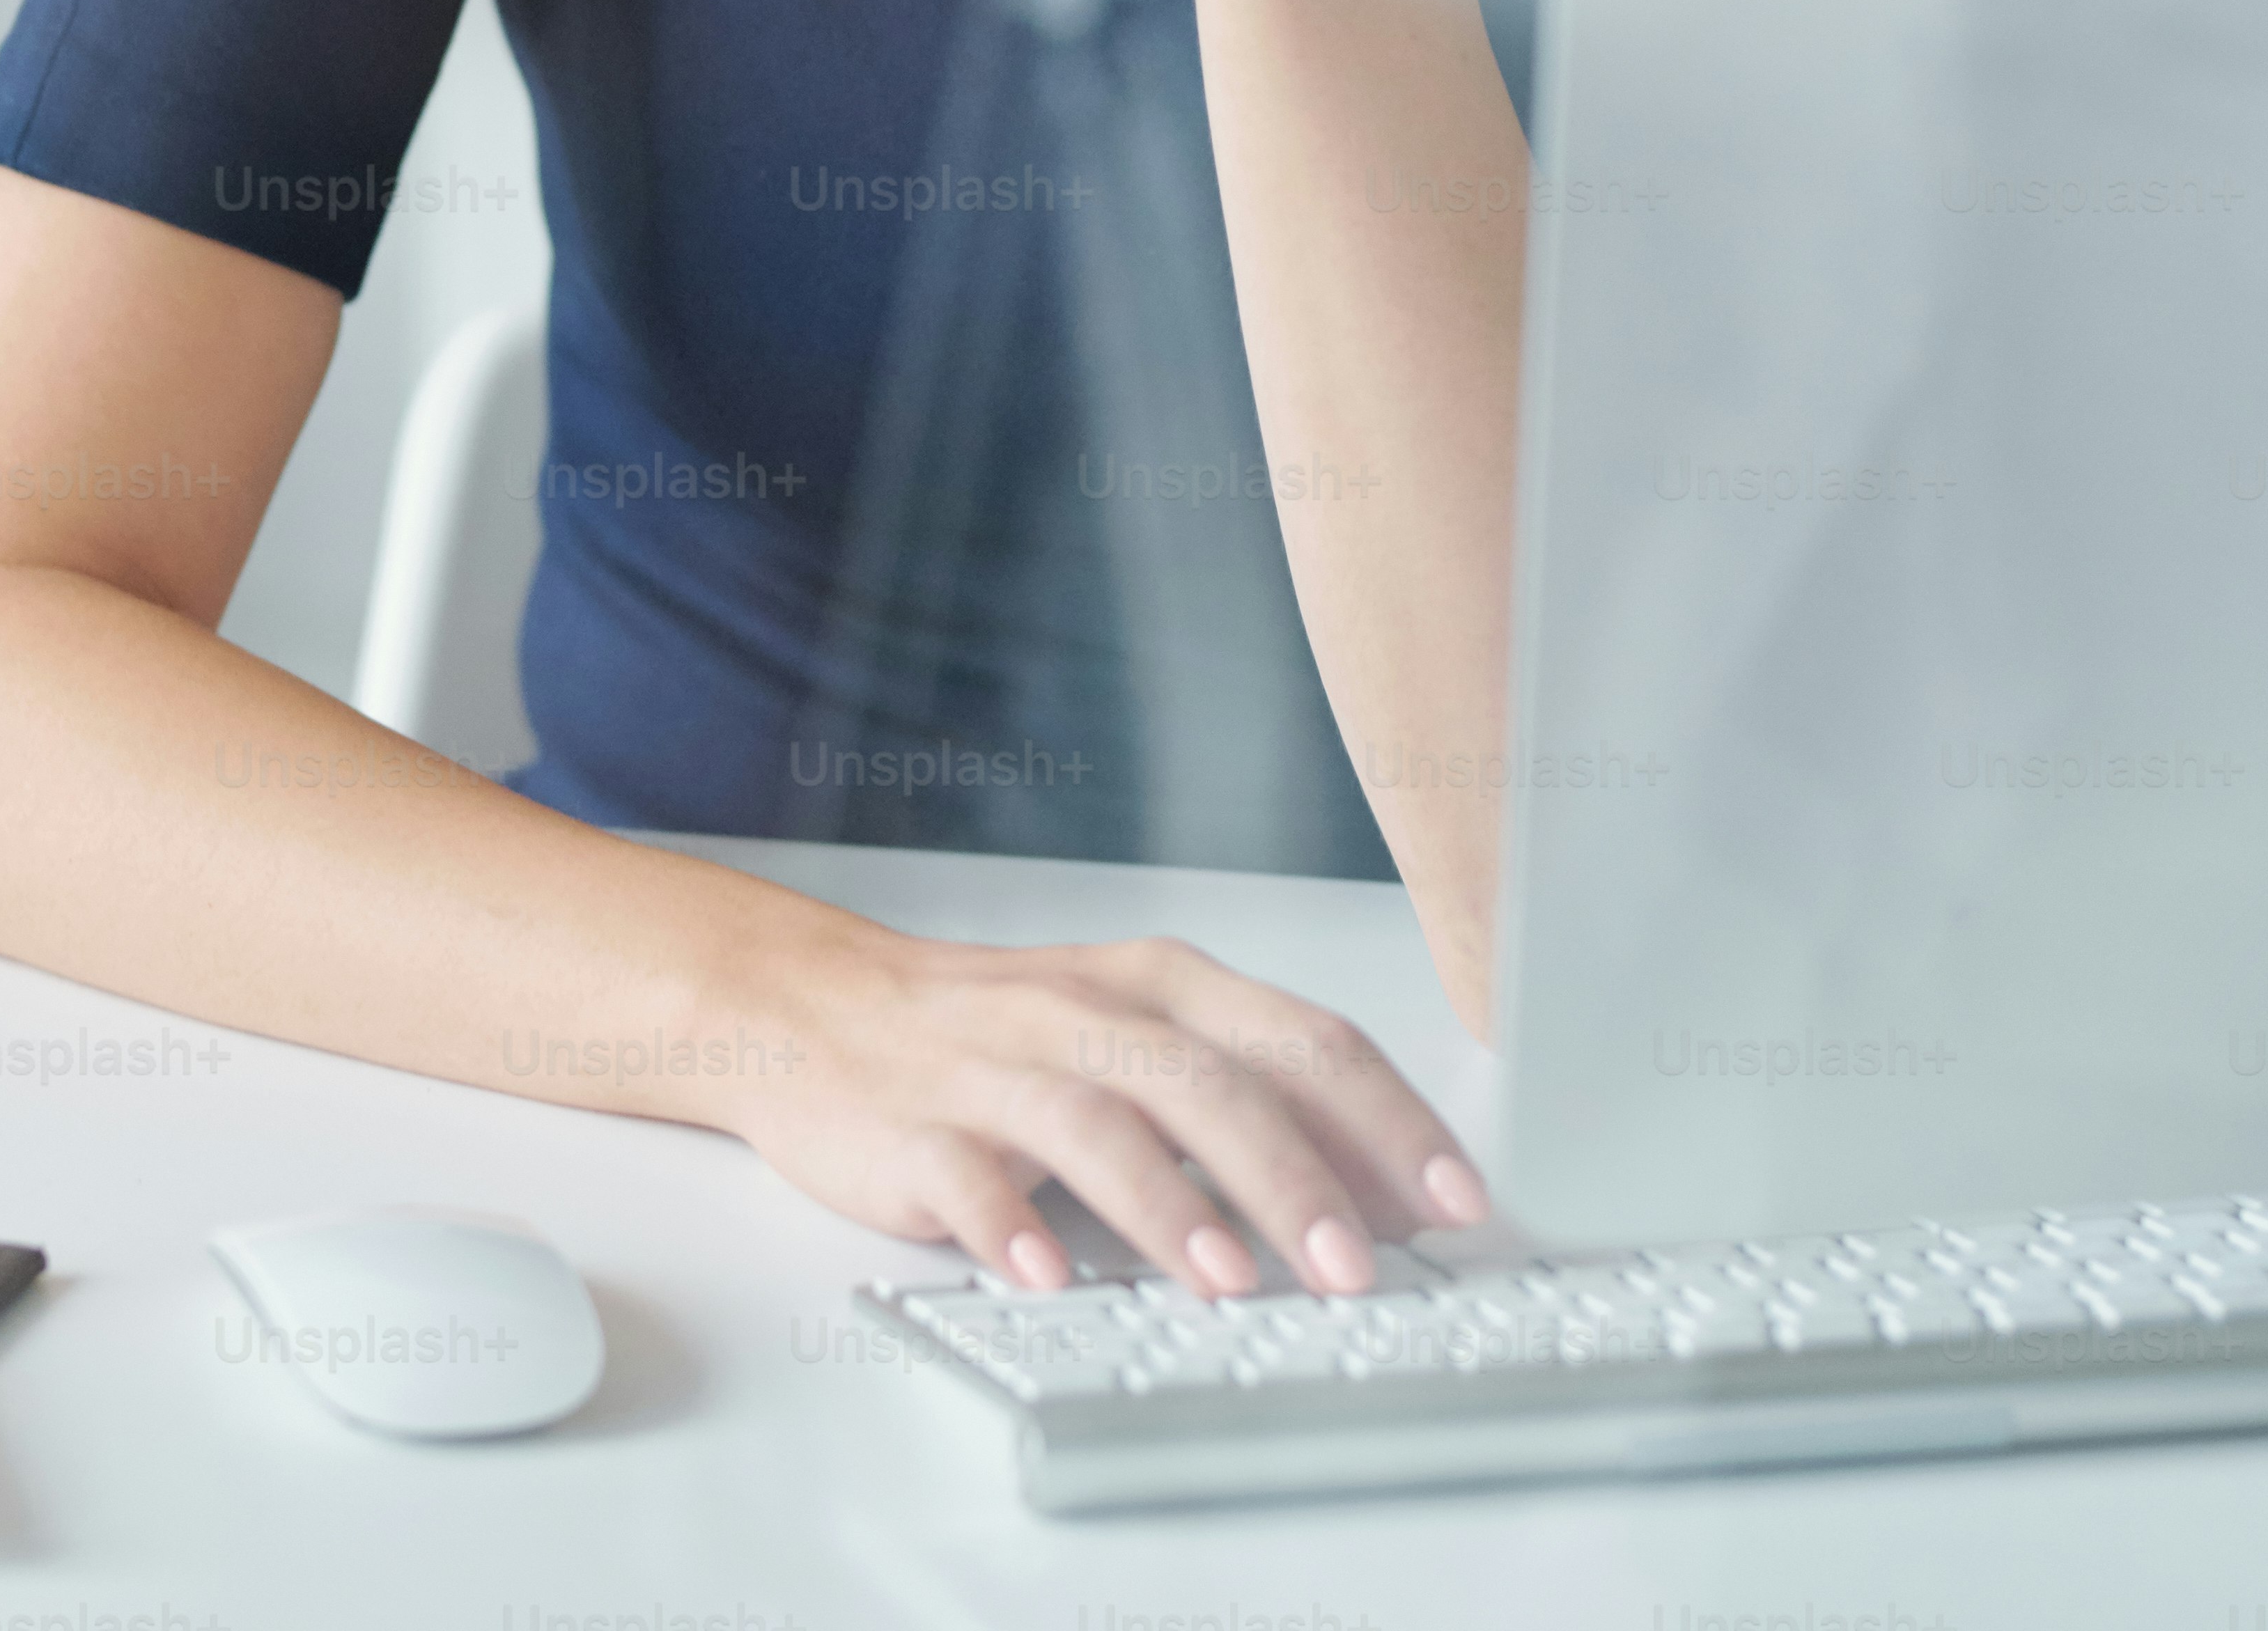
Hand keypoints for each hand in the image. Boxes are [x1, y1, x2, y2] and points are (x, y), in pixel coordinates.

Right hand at [712, 910, 1491, 1295]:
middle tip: (1357, 1271)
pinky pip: (965, 1174)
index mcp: (1161, 986)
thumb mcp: (1134, 1035)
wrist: (812, 1007)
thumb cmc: (1000, 1036)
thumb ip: (1247, 1097)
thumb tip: (1379, 1195)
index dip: (1388, 1124)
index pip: (1303, 1043)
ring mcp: (995, 1067)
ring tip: (1229, 1281)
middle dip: (1295, 1181)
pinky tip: (1047, 1276)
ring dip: (1168, 1205)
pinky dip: (1008, 1226)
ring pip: (1096, 1123)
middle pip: (1210, 1085)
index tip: (1456, 1203)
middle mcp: (1087, 1012)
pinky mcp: (912, 1127)